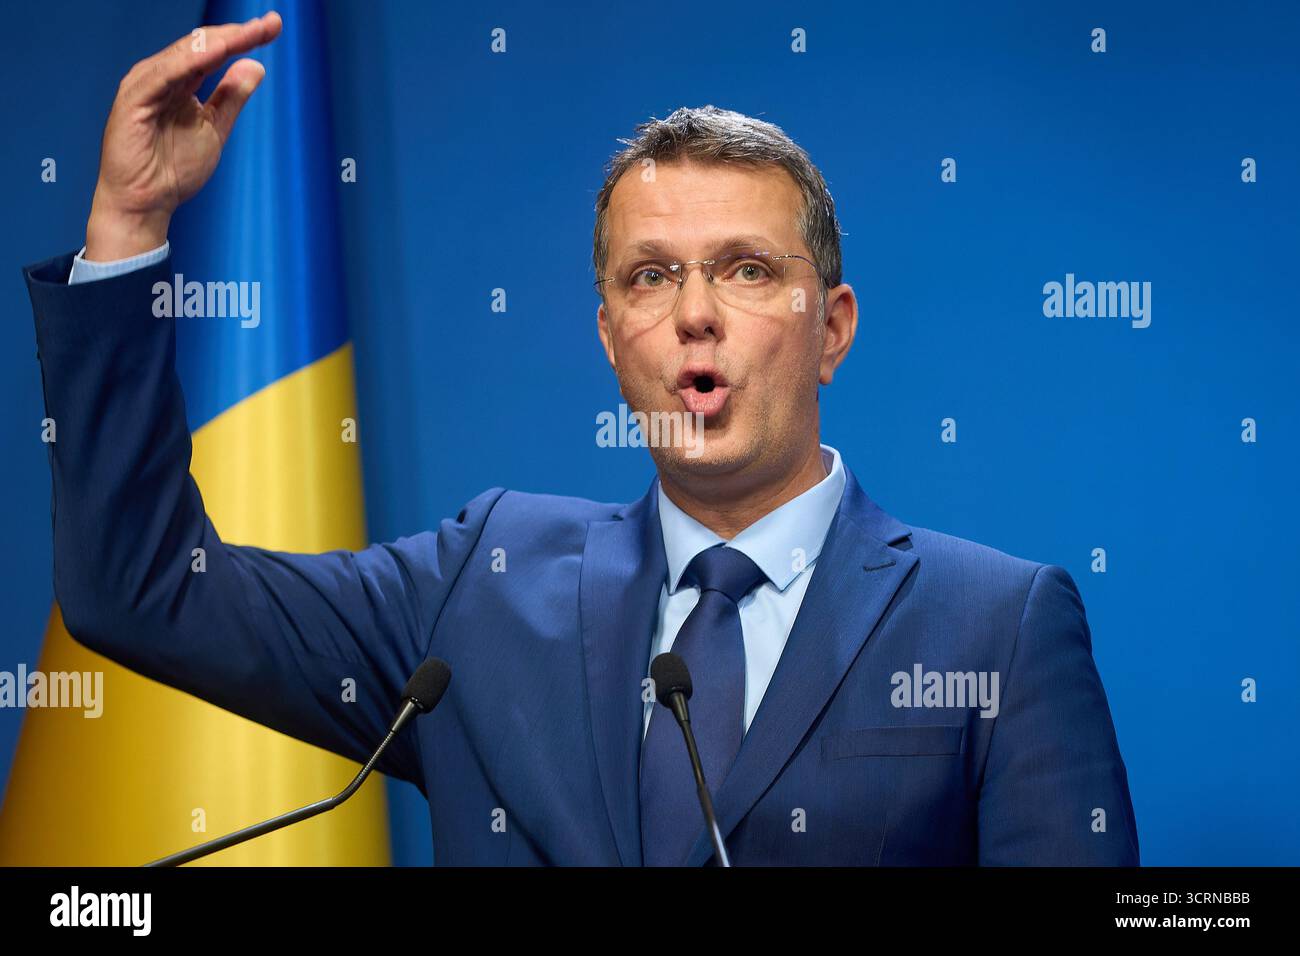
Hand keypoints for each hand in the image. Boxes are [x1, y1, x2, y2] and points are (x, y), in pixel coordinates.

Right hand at [85, 11, 282, 260]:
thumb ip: (231, 98)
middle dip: (237, 34)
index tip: (274, 27)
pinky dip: (188, 61)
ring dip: (217, 41)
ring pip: (184, 54)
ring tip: (248, 32)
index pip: (213, 51)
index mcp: (179, 81)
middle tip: (270, 23)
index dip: (244, 38)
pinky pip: (164, 75)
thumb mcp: (214, 129)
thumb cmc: (172, 170)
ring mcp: (145, 86)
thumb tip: (256, 66)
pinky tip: (215, 52)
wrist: (146, 203)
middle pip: (201, 46)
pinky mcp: (133, 100)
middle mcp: (161, 77)